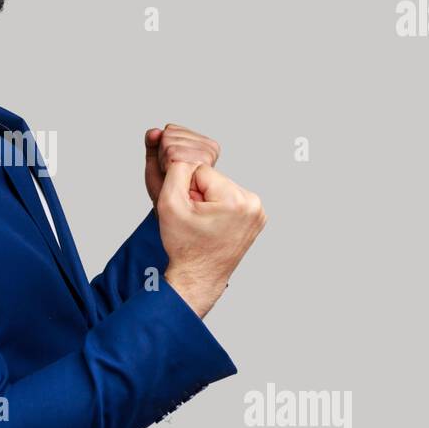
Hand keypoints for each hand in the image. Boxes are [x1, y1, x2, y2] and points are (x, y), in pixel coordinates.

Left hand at [144, 124, 219, 204]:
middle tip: (171, 171)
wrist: (173, 205)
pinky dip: (168, 165)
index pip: (170, 129)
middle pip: (170, 136)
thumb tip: (156, 132)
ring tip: (175, 174)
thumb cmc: (166, 185)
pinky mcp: (205, 161)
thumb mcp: (154, 160)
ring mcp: (208, 153)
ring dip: (165, 161)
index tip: (169, 164)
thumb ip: (152, 142)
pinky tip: (178, 176)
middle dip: (163, 154)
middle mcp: (207, 146)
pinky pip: (175, 155)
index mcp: (198, 141)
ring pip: (171, 146)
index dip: (161, 147)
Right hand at [156, 160, 265, 318]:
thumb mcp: (169, 204)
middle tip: (195, 219)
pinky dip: (219, 208)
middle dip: (200, 194)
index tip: (188, 211)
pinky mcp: (257, 218)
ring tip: (204, 224)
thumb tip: (183, 152)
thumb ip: (175, 170)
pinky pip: (231, 199)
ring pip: (222, 187)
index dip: (187, 188)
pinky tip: (214, 225)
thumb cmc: (185, 246)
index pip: (202, 171)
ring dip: (209, 200)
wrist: (198, 276)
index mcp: (237, 200)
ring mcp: (259, 212)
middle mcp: (254, 204)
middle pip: (214, 179)